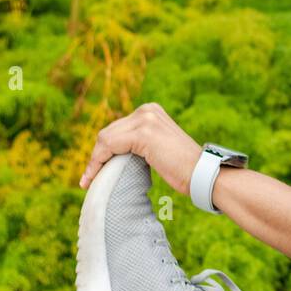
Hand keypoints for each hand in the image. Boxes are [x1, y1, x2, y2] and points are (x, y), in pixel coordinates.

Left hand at [77, 102, 202, 196]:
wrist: (202, 174)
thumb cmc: (184, 168)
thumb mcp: (159, 147)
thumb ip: (141, 142)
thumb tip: (116, 153)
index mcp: (151, 111)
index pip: (116, 128)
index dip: (103, 150)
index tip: (94, 170)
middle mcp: (147, 110)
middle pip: (108, 132)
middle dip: (96, 156)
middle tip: (89, 178)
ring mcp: (146, 119)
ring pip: (105, 139)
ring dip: (94, 161)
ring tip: (88, 181)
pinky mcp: (143, 133)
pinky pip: (109, 146)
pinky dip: (97, 163)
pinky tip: (92, 178)